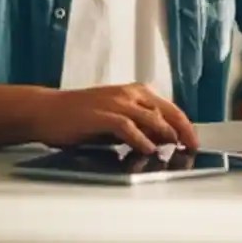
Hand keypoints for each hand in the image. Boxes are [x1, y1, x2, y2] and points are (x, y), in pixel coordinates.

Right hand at [28, 83, 197, 154]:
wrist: (46, 110)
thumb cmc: (80, 117)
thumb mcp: (115, 120)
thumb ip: (137, 127)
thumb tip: (160, 141)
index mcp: (135, 92)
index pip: (169, 108)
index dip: (185, 125)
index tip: (194, 142)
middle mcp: (129, 94)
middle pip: (167, 112)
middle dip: (183, 131)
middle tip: (192, 148)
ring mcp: (116, 103)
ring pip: (151, 117)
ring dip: (166, 135)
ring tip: (174, 150)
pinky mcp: (102, 115)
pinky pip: (128, 127)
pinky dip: (141, 139)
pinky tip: (148, 149)